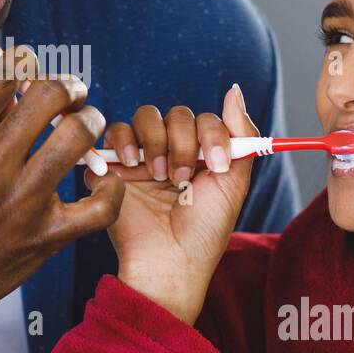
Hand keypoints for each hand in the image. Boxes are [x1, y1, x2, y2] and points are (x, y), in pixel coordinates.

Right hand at [0, 45, 125, 352]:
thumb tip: (7, 96)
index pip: (5, 74)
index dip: (25, 61)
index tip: (31, 68)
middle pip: (49, 97)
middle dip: (65, 86)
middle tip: (69, 93)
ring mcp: (20, 204)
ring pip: (79, 138)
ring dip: (89, 122)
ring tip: (85, 126)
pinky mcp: (44, 238)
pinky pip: (100, 208)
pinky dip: (110, 191)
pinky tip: (103, 182)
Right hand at [88, 84, 256, 324]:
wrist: (170, 263)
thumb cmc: (205, 232)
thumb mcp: (233, 182)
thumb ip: (240, 134)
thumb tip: (233, 89)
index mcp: (200, 154)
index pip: (204, 119)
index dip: (211, 134)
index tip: (217, 166)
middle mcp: (171, 151)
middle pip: (175, 115)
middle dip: (183, 143)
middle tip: (182, 177)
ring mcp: (141, 158)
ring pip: (145, 117)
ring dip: (156, 141)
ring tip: (159, 174)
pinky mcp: (113, 167)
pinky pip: (113, 133)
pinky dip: (124, 142)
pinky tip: (134, 166)